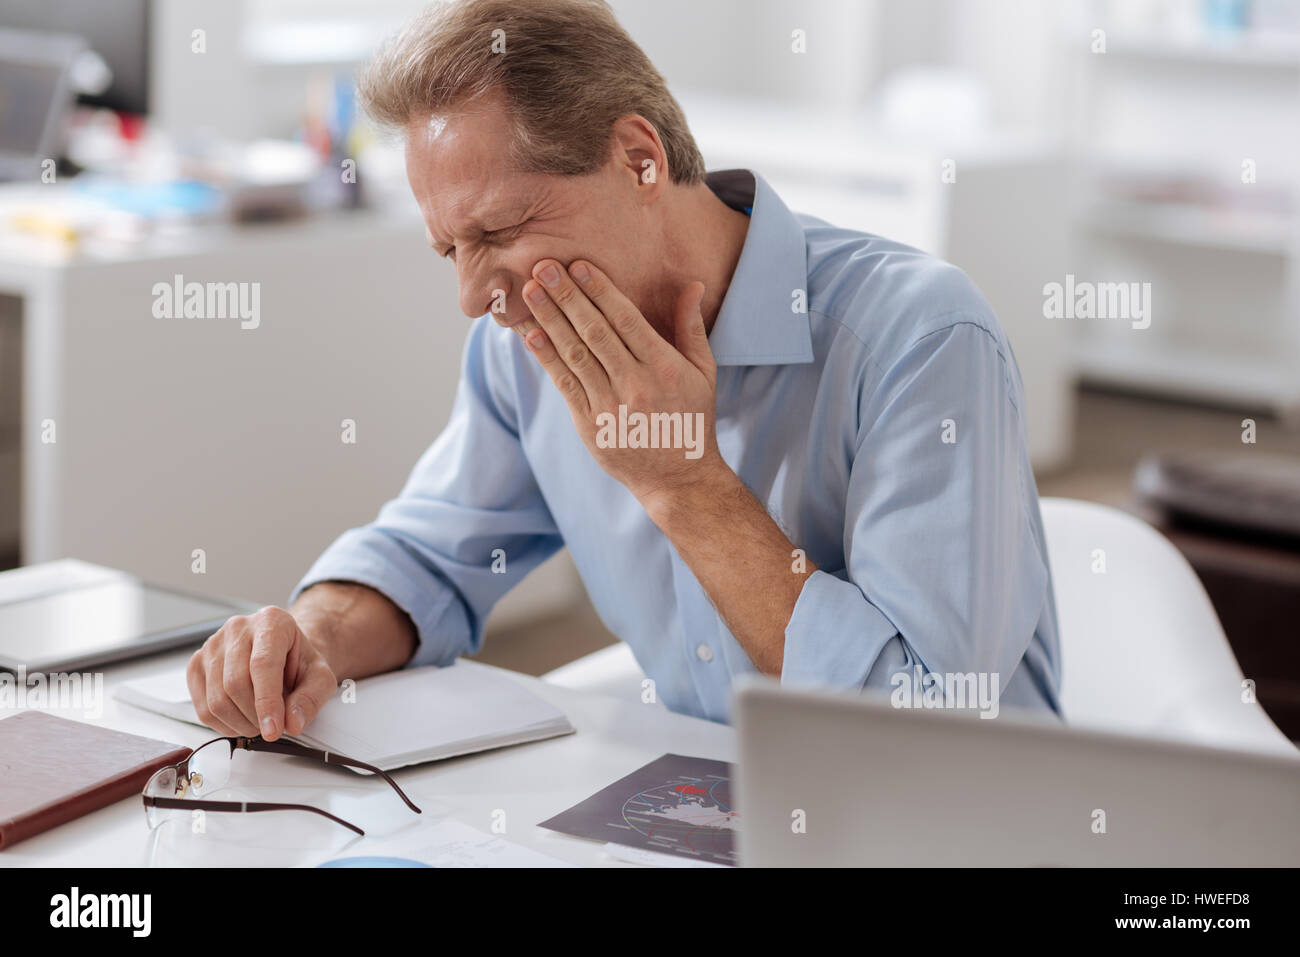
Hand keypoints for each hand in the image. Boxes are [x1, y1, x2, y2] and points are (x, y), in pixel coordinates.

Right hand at [186, 605, 337, 740]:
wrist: (282, 652)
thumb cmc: (299, 662)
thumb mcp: (320, 677)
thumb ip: (311, 699)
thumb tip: (293, 723)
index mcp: (271, 622)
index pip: (262, 664)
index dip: (267, 702)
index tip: (273, 730)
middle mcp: (238, 628)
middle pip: (236, 684)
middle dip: (255, 717)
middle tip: (272, 727)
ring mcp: (212, 645)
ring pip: (217, 699)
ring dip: (240, 724)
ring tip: (259, 721)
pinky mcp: (196, 664)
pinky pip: (202, 707)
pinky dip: (224, 724)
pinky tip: (241, 719)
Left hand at [520, 258, 725, 507]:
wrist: (679, 479)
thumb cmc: (692, 419)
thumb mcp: (703, 373)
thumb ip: (691, 328)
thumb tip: (692, 284)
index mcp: (664, 368)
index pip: (626, 321)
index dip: (600, 292)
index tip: (579, 266)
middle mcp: (636, 385)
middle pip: (595, 333)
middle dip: (567, 297)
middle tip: (543, 267)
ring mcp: (610, 407)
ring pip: (575, 355)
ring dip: (550, 320)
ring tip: (530, 292)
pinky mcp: (591, 425)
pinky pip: (565, 385)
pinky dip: (547, 358)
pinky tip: (531, 334)